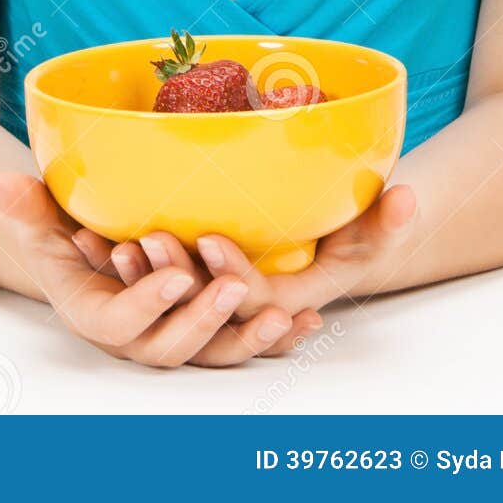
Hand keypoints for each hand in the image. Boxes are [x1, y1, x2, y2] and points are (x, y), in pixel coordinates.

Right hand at [0, 172, 322, 366]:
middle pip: (174, 346)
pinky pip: (243, 339)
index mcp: (98, 315)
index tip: (175, 276)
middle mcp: (140, 336)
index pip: (121, 324)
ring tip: (287, 317)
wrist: (86, 251)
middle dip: (205, 320)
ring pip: (215, 352)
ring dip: (251, 337)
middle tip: (234, 287)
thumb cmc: (63, 233)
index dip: (148, 304)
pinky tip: (312, 320)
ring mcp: (177, 334)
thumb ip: (26, 207)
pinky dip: (276, 334)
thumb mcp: (44, 220)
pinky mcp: (209, 327)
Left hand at [72, 183, 417, 324]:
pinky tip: (93, 234)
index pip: (253, 301)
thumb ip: (390, 218)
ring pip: (172, 294)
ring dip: (142, 272)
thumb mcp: (376, 231)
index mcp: (289, 301)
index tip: (208, 241)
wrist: (342, 238)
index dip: (229, 277)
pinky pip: (157, 275)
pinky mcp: (195, 273)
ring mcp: (217, 291)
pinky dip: (129, 260)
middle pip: (202, 302)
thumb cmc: (361, 236)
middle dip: (175, 274)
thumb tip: (410, 196)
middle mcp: (245, 305)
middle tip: (148, 239)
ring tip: (108, 244)